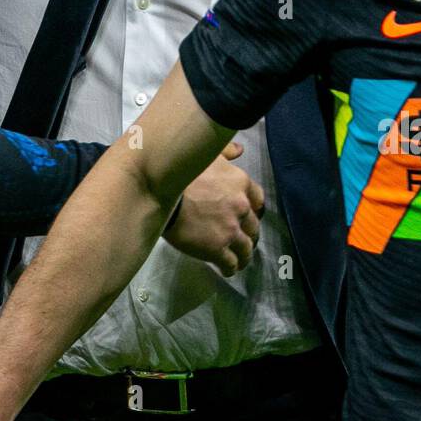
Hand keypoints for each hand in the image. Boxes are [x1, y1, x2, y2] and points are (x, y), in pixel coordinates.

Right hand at [162, 145, 261, 276]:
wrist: (162, 193)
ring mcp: (230, 229)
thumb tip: (239, 151)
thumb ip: (226, 152)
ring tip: (238, 260)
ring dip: (243, 255)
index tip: (249, 216)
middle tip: (242, 239)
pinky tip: (226, 269)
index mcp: (241, 183)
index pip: (258, 200)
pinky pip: (231, 263)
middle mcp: (241, 207)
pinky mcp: (218, 249)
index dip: (254, 210)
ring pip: (246, 248)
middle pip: (253, 226)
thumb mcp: (208, 155)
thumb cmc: (183, 171)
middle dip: (249, 234)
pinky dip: (230, 268)